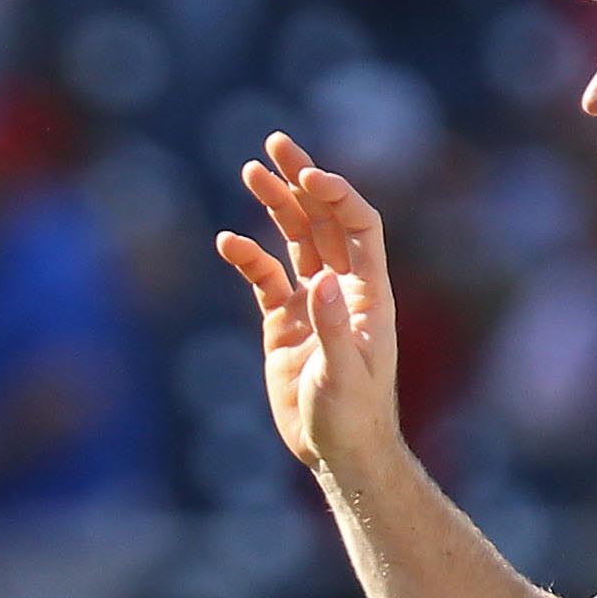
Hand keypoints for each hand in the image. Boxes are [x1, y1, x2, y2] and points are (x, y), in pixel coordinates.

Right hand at [213, 131, 406, 479]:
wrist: (337, 453)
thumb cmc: (352, 418)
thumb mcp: (344, 377)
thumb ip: (334, 330)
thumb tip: (321, 284)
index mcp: (369, 293)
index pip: (358, 226)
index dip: (337, 196)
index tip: (309, 176)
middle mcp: (343, 288)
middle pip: (323, 220)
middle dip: (302, 180)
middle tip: (275, 144)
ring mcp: (312, 303)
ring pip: (294, 240)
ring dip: (275, 206)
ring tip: (250, 171)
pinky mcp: (284, 324)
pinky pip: (265, 279)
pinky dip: (247, 258)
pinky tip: (227, 243)